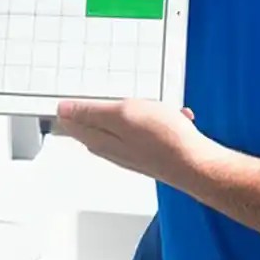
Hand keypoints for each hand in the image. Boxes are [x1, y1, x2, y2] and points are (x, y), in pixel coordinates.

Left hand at [56, 98, 224, 187]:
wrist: (195, 163)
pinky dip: (159, 119)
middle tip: (103, 95)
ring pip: (124, 126)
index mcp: (100, 140)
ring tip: (149, 104)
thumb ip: (91, 112)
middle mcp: (114, 150)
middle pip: (96, 126)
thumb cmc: (163, 139)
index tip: (65, 98)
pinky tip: (172, 115)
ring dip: (136, 111)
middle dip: (99, 109)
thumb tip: (63, 110)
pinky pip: (149, 130)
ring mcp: (133, 152)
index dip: (68, 109)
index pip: (72, 124)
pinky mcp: (151, 153)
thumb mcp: (123, 115)